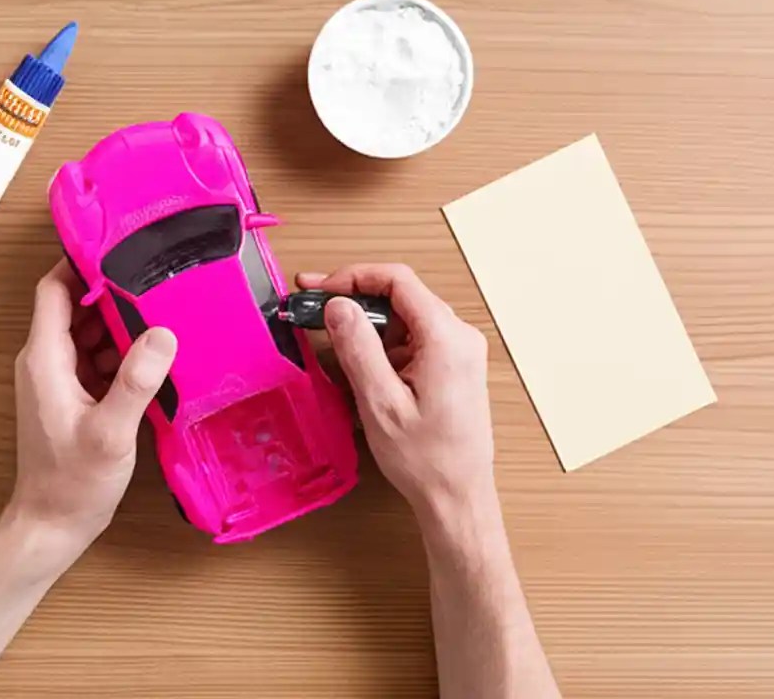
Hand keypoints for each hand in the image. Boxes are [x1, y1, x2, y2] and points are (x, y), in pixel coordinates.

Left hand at [10, 262, 176, 546]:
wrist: (51, 526)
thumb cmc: (72, 484)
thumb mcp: (110, 432)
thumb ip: (135, 382)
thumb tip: (162, 335)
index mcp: (45, 359)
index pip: (54, 289)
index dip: (81, 264)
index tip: (119, 248)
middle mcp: (46, 362)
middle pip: (77, 307)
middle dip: (114, 293)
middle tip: (156, 280)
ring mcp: (59, 380)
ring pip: (89, 333)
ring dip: (121, 325)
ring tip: (163, 314)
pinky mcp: (73, 397)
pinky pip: (97, 359)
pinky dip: (122, 353)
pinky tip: (153, 358)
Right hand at [297, 264, 494, 521]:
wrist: (458, 496)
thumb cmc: (426, 460)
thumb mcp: (380, 404)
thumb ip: (359, 348)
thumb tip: (339, 306)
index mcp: (446, 340)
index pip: (398, 281)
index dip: (353, 277)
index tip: (320, 288)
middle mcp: (459, 337)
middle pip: (401, 295)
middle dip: (355, 298)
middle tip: (314, 307)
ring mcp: (459, 351)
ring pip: (405, 317)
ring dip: (368, 325)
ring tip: (335, 345)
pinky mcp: (453, 365)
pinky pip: (414, 338)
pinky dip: (384, 344)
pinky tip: (363, 367)